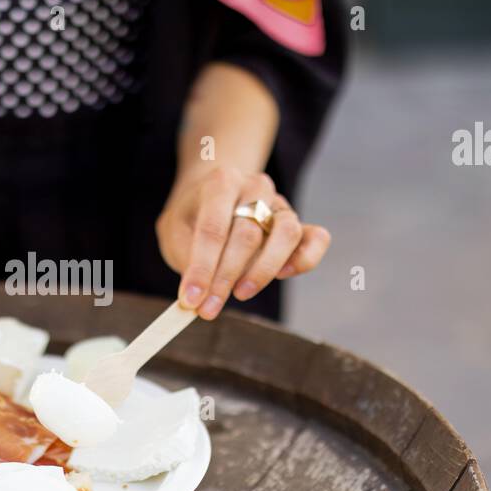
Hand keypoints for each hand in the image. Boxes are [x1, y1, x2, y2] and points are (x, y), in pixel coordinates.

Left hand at [155, 166, 330, 319]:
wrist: (212, 194)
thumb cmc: (192, 215)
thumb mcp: (174, 228)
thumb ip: (184, 255)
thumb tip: (196, 294)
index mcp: (221, 183)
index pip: (213, 228)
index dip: (202, 268)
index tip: (191, 299)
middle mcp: (255, 188)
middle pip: (247, 235)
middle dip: (225, 278)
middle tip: (208, 308)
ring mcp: (280, 204)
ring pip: (286, 233)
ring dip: (263, 271)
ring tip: (240, 294)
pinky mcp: (298, 224)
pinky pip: (316, 238)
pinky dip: (305, 259)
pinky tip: (283, 275)